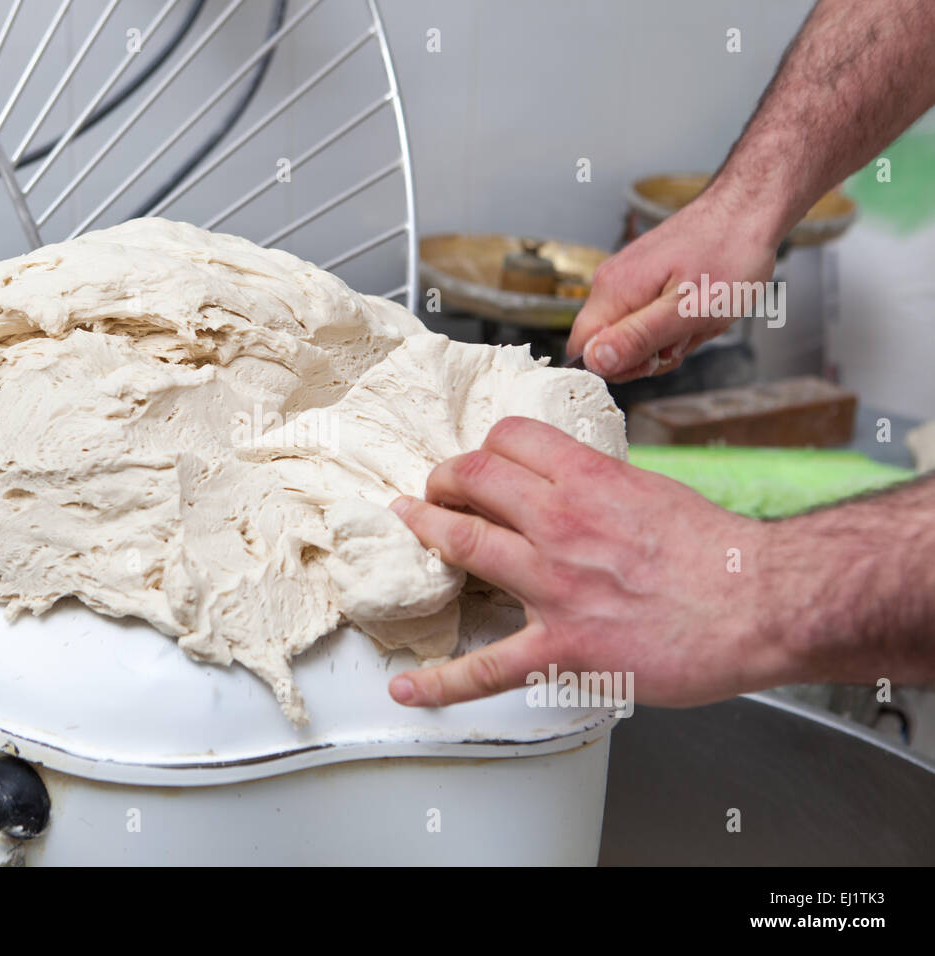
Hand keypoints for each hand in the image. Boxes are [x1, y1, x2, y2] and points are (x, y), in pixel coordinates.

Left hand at [386, 417, 797, 708]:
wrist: (763, 605)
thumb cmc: (722, 554)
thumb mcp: (656, 492)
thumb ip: (603, 487)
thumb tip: (575, 485)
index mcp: (591, 480)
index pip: (510, 441)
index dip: (483, 449)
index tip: (477, 462)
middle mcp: (562, 523)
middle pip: (473, 479)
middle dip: (442, 479)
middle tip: (434, 489)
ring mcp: (555, 585)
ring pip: (462, 545)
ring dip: (425, 531)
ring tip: (409, 526)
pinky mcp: (562, 647)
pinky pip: (487, 668)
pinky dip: (440, 681)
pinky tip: (408, 686)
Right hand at [566, 189, 778, 381]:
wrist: (746, 208)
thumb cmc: (729, 253)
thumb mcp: (689, 310)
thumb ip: (639, 337)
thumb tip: (595, 361)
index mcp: (613, 291)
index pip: (584, 350)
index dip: (616, 367)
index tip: (655, 358)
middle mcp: (610, 283)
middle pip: (608, 345)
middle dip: (649, 352)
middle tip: (686, 334)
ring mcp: (625, 278)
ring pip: (631, 333)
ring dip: (667, 337)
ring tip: (698, 316)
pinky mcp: (641, 277)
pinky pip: (645, 316)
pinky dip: (673, 321)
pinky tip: (696, 307)